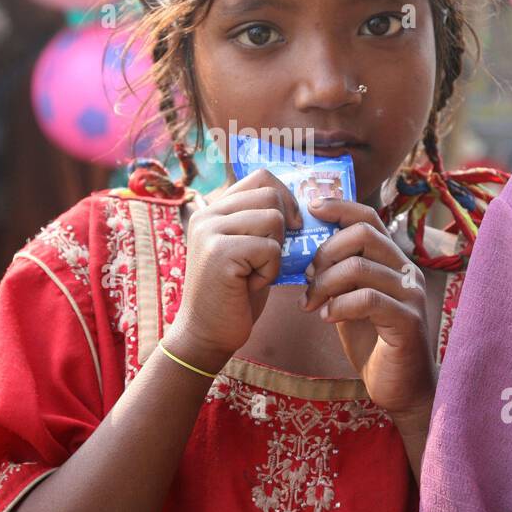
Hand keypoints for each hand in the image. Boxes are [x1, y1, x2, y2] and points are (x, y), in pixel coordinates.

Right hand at [165, 169, 302, 369]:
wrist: (207, 333)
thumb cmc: (235, 294)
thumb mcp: (249, 250)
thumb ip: (262, 222)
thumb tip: (304, 202)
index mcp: (213, 209)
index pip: (261, 177)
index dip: (286, 197)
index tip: (293, 225)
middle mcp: (207, 214)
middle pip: (271, 194)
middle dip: (285, 226)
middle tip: (273, 256)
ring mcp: (210, 231)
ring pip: (274, 218)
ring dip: (277, 251)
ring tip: (257, 271)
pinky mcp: (220, 252)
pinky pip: (270, 247)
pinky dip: (271, 270)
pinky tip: (252, 284)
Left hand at [299, 195, 437, 427]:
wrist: (401, 387)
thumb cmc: (373, 342)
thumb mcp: (349, 300)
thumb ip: (338, 276)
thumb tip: (304, 253)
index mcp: (392, 261)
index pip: (368, 218)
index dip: (339, 207)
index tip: (311, 208)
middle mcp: (406, 271)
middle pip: (363, 234)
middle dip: (325, 251)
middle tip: (307, 276)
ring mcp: (410, 295)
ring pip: (360, 266)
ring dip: (325, 283)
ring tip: (311, 302)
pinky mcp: (408, 321)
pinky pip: (368, 299)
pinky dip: (340, 305)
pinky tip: (327, 317)